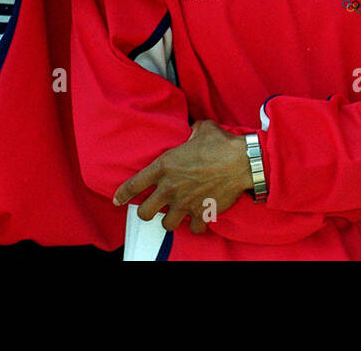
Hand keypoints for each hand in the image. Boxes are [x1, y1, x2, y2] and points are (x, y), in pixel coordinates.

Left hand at [113, 120, 252, 233]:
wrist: (243, 161)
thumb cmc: (222, 143)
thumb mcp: (202, 129)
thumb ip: (191, 131)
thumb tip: (193, 130)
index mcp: (164, 166)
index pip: (134, 184)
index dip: (123, 194)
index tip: (117, 200)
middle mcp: (170, 188)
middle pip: (145, 212)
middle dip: (147, 212)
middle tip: (154, 209)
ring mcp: (185, 203)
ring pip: (167, 225)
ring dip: (172, 220)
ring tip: (178, 214)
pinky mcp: (202, 214)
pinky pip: (194, 230)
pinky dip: (197, 226)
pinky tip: (200, 220)